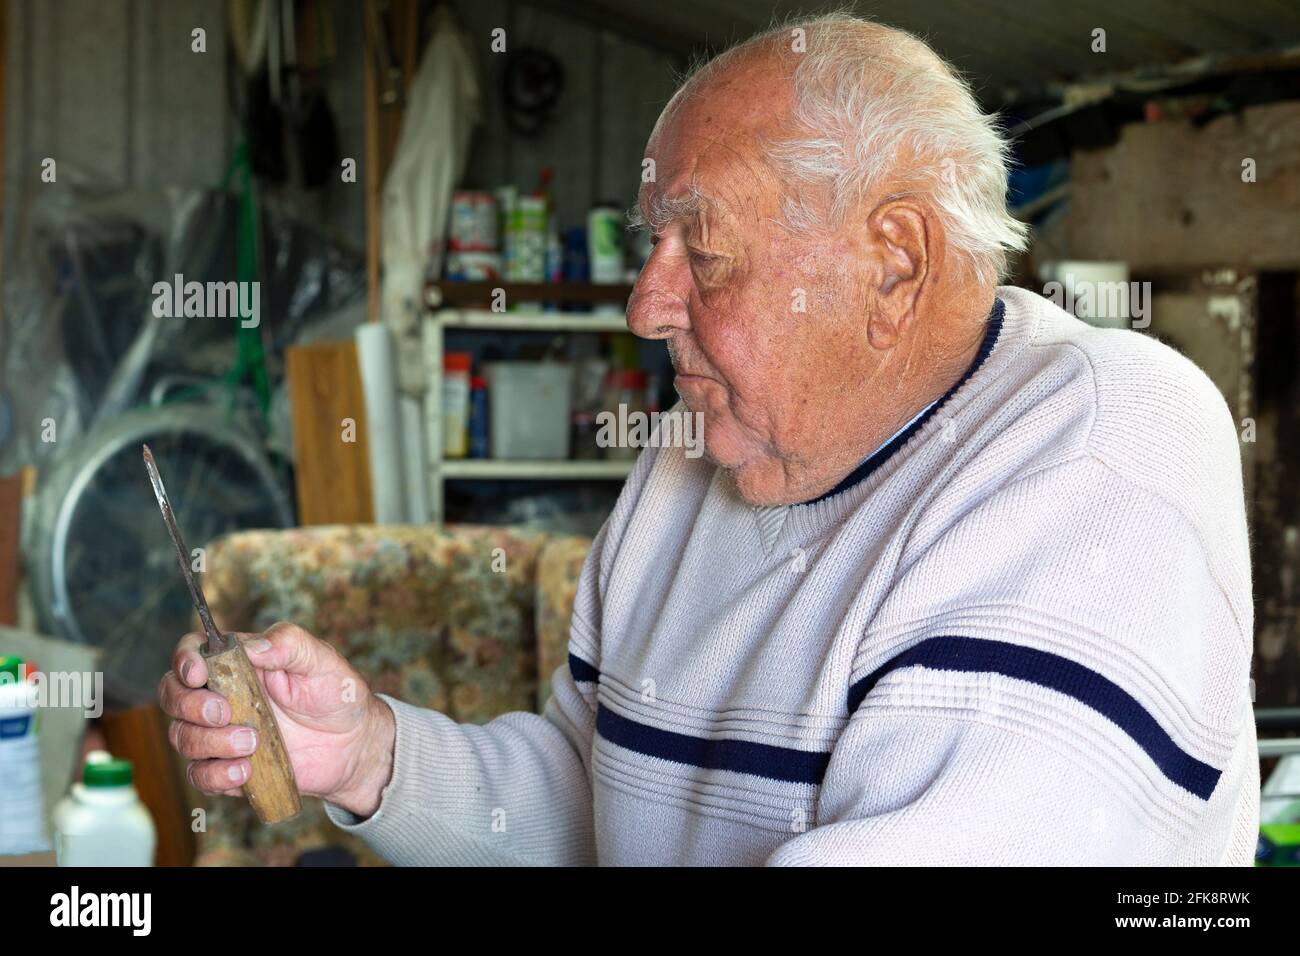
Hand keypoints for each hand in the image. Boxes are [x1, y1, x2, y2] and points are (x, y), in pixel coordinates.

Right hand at [158, 622, 395, 817]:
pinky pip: (200, 775)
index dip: (184, 660)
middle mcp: (222, 695)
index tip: (198, 674)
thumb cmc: (336, 694)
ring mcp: (222, 733)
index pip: (191, 652)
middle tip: (225, 713)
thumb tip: (252, 647)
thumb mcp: (321, 660)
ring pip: (182, 737)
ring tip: (252, 743)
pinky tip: (245, 772)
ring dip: (209, 742)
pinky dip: (216, 775)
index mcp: (238, 662)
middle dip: (189, 705)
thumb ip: (288, 643)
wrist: (354, 744)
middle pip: (172, 695)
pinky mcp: (229, 767)